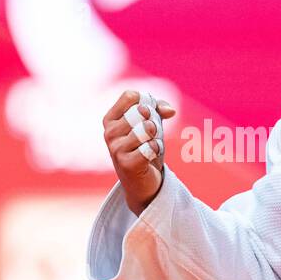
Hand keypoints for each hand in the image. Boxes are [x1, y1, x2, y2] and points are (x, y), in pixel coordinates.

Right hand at [102, 90, 176, 215]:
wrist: (142, 183)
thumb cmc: (144, 149)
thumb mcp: (150, 124)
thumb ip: (159, 110)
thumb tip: (170, 110)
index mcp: (111, 119)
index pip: (131, 96)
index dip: (148, 102)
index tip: (150, 115)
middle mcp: (109, 132)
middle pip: (141, 112)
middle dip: (154, 122)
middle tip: (150, 136)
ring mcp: (116, 149)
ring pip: (147, 129)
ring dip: (156, 138)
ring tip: (150, 147)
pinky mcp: (126, 164)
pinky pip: (150, 147)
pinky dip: (156, 150)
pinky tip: (150, 157)